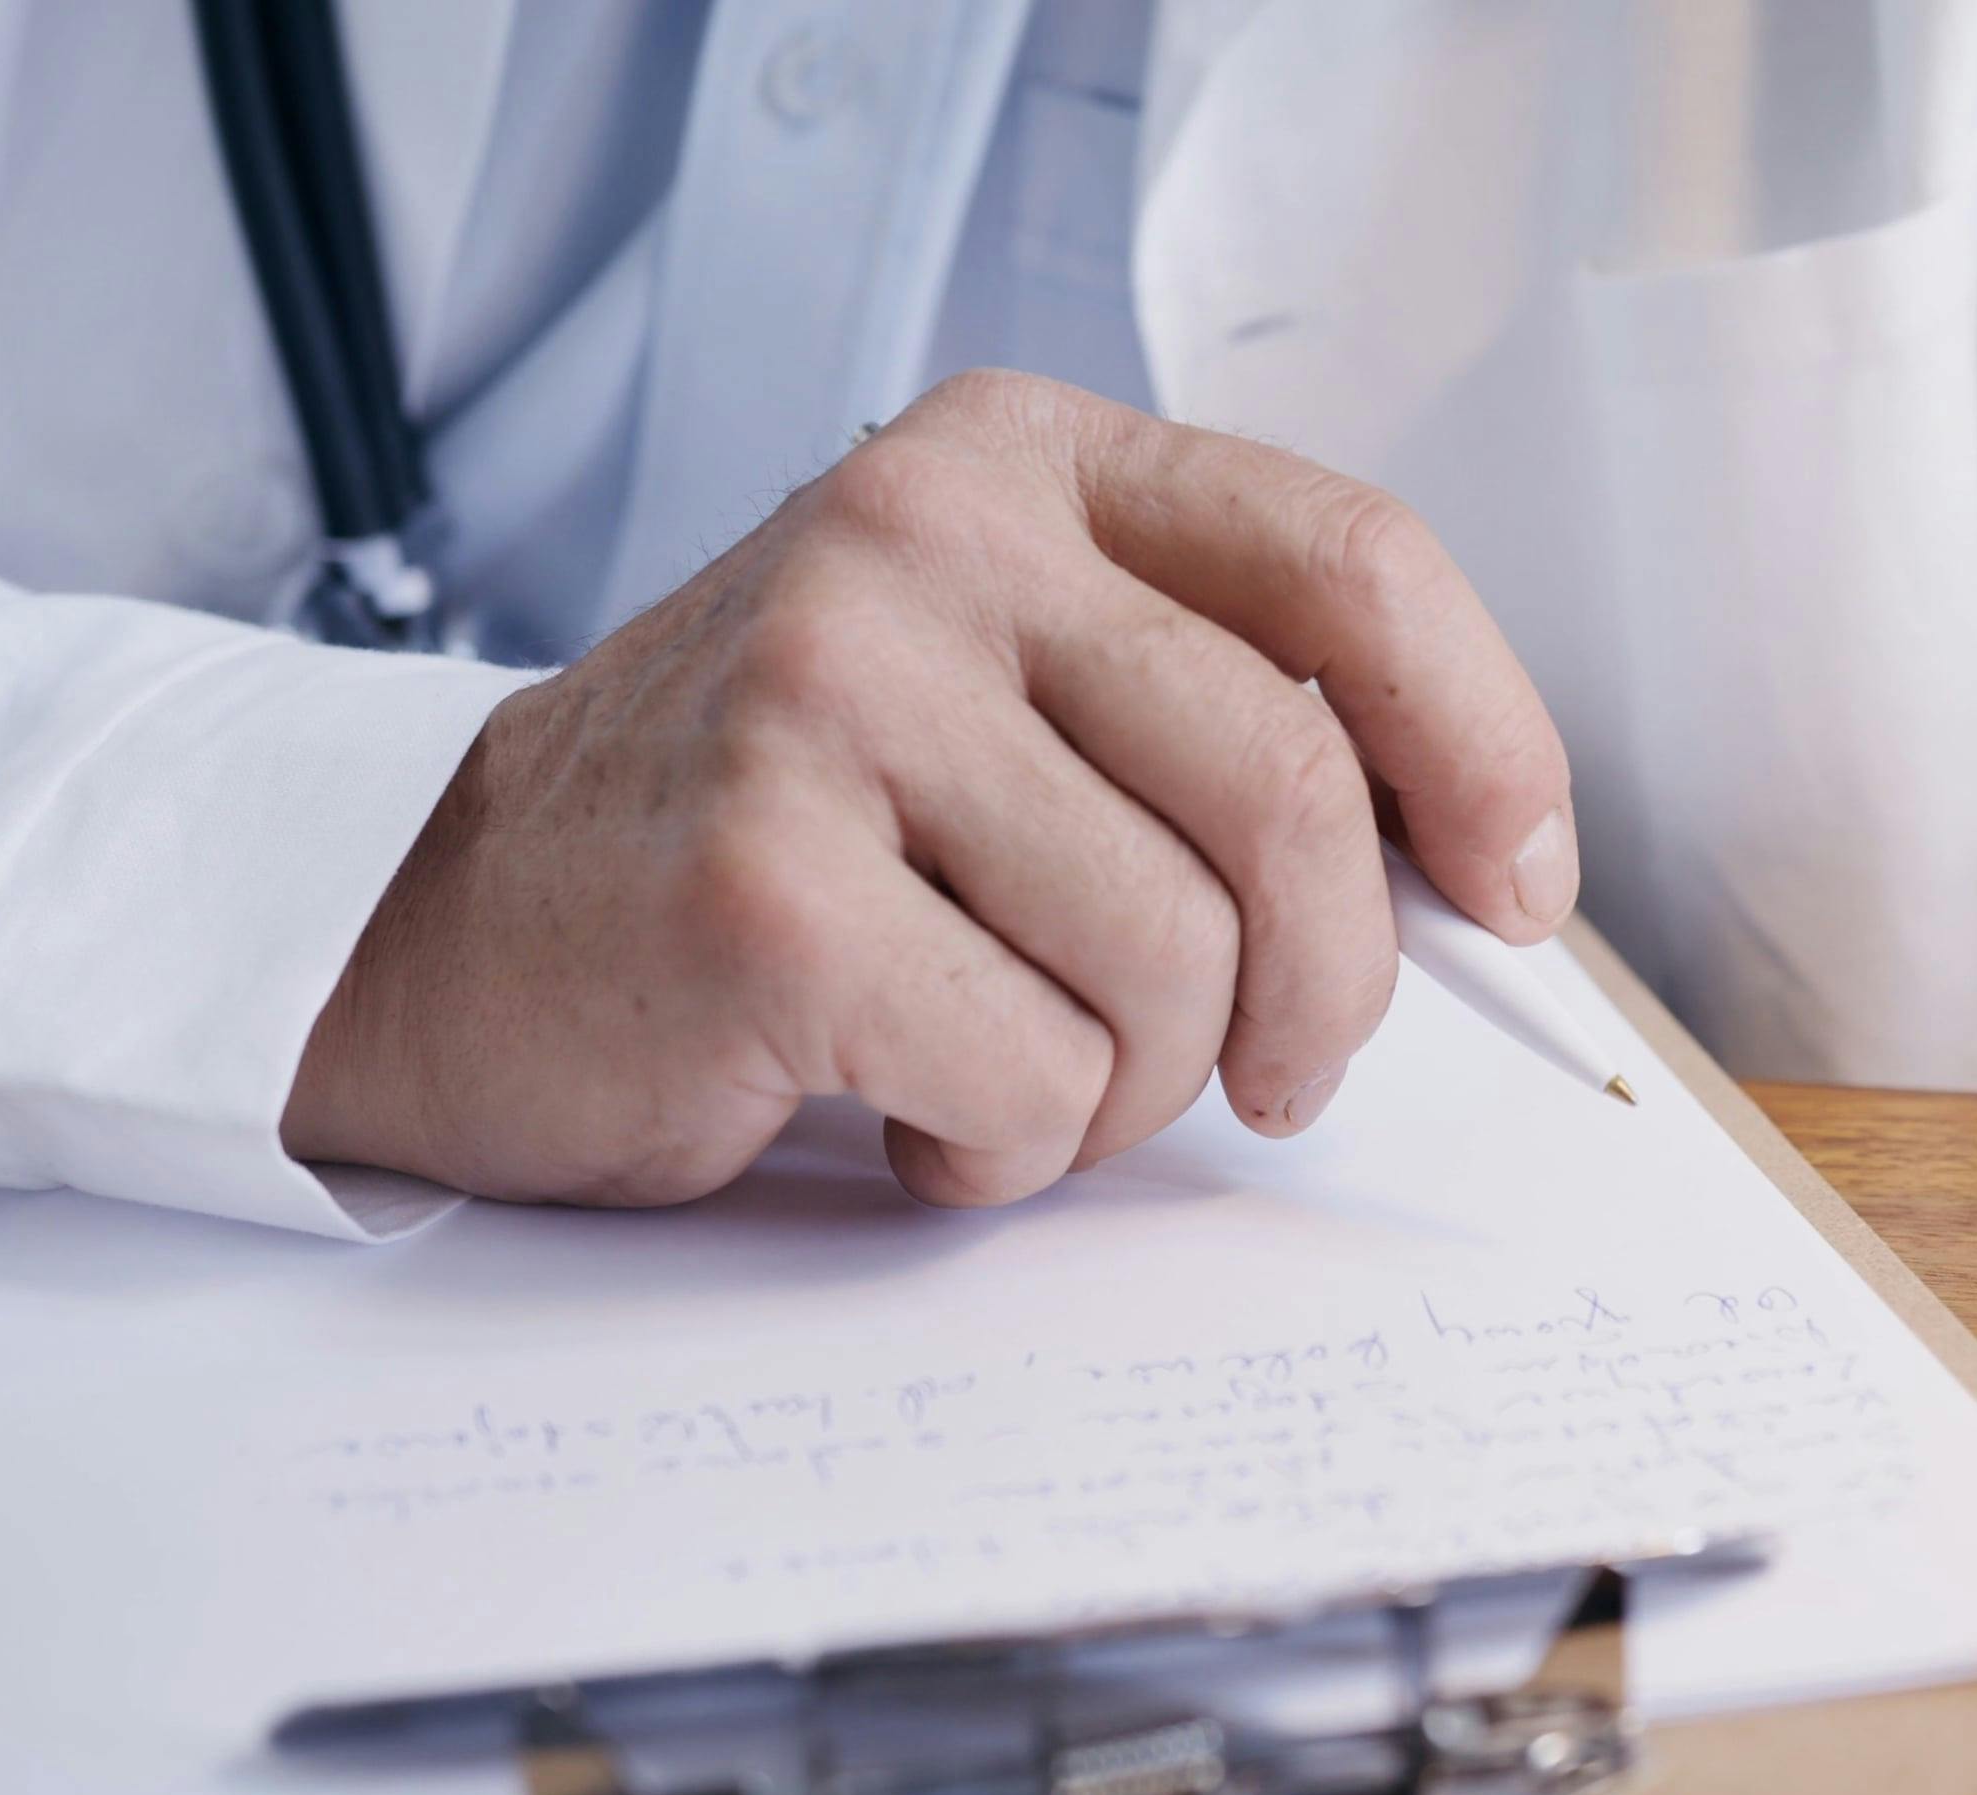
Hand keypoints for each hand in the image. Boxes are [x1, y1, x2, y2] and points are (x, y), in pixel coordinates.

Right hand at [283, 370, 1573, 1206]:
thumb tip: (1474, 878)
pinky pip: (1033, 1074)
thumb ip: (1205, 725)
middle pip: (1288, 787)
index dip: (1483, 743)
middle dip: (1328, 988)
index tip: (1512, 888)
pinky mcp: (764, 881)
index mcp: (1017, 463)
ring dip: (1130, 1088)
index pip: (1350, 563)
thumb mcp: (1001, 697)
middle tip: (1273, 1076)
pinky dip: (1004, 1149)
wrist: (463, 929)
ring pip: (1170, 961)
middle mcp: (924, 537)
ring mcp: (831, 695)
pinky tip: (907, 1107)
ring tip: (1009, 1070)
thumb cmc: (775, 835)